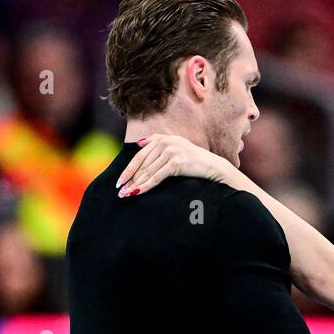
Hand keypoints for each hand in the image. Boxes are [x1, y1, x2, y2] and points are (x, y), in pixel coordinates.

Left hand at [116, 135, 236, 195]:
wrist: (214, 167)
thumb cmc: (196, 161)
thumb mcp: (177, 146)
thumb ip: (158, 142)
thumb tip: (139, 143)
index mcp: (163, 138)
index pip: (140, 155)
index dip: (128, 169)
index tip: (120, 181)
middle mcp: (165, 142)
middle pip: (142, 164)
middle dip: (130, 179)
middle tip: (119, 191)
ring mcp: (170, 151)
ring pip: (148, 171)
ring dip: (135, 185)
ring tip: (126, 195)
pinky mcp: (175, 162)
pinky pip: (156, 177)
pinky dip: (146, 186)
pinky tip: (137, 193)